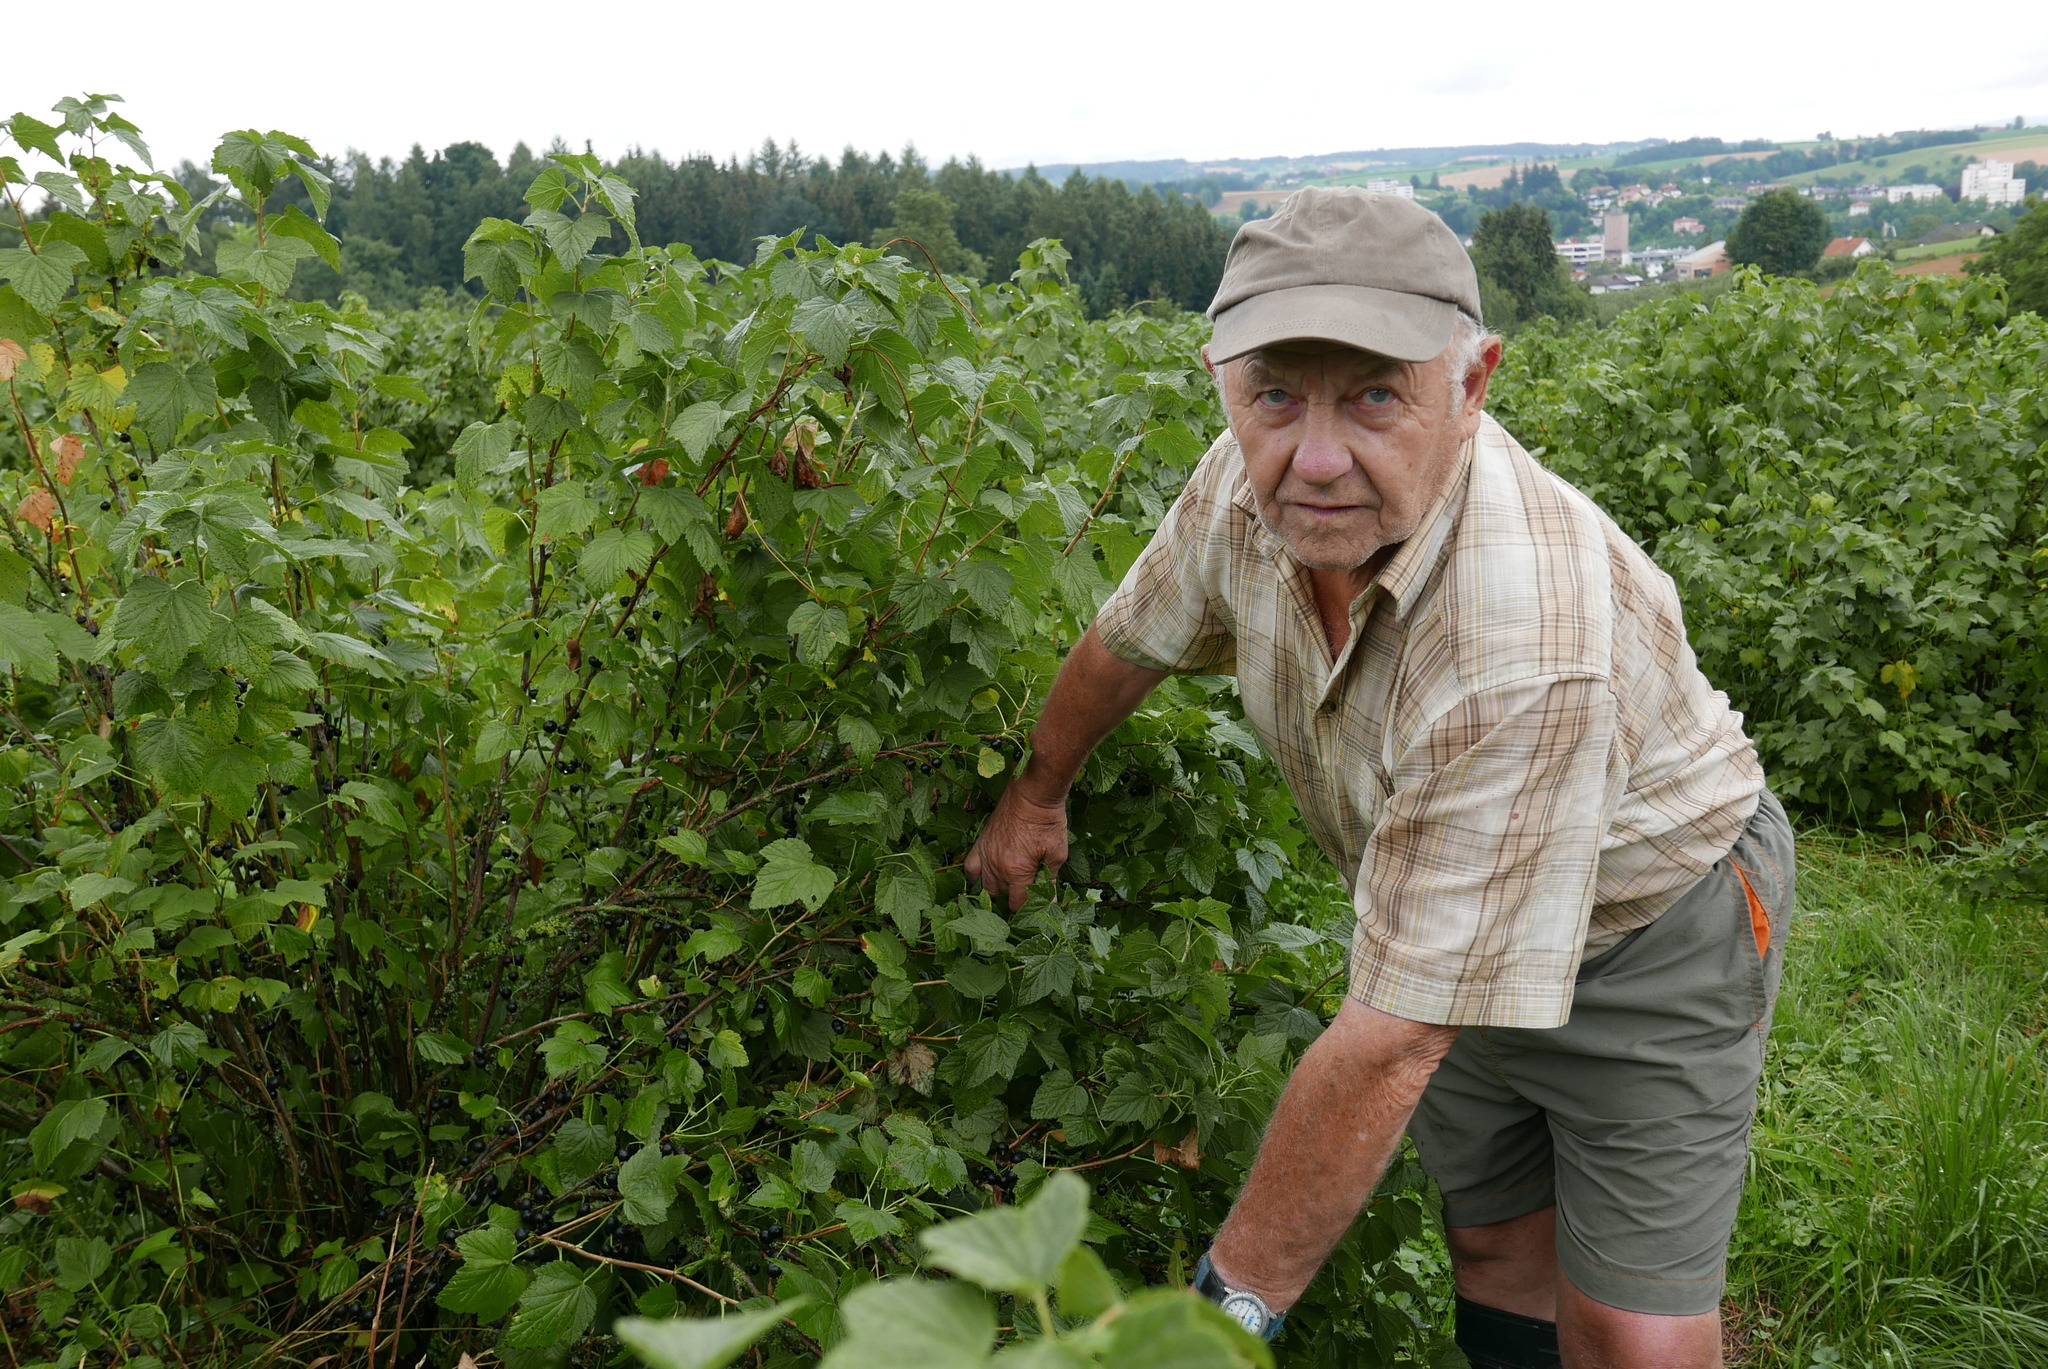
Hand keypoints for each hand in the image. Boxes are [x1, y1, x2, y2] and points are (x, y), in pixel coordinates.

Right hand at [964, 779, 1068, 910]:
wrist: (1032, 794)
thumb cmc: (1047, 822)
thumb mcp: (1057, 853)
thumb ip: (1050, 880)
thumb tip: (1050, 902)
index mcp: (1017, 870)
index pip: (1018, 903)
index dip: (1028, 909)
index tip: (1036, 908)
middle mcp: (997, 866)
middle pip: (1002, 895)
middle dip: (1016, 897)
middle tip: (1028, 893)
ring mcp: (986, 855)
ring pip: (986, 886)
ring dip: (999, 889)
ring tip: (1012, 886)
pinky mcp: (981, 844)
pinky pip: (970, 869)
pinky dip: (976, 877)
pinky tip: (985, 878)